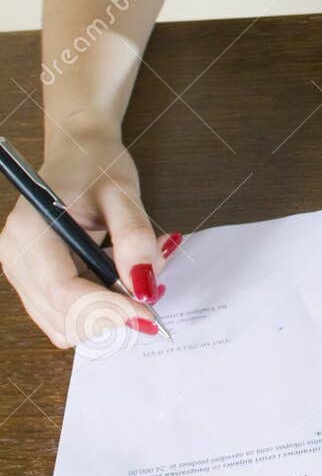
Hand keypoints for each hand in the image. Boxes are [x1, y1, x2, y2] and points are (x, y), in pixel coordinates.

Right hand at [0, 122, 179, 348]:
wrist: (78, 151)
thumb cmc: (96, 164)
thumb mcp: (123, 192)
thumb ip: (134, 237)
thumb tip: (144, 287)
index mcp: (30, 230)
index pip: (63, 289)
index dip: (107, 307)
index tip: (147, 310)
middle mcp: (16, 256)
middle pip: (61, 315)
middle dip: (110, 312)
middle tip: (151, 286)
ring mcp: (20, 272)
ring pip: (63, 324)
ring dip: (104, 313)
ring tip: (133, 274)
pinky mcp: (33, 282)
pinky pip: (65, 314)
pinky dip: (96, 308)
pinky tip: (115, 278)